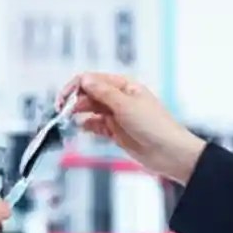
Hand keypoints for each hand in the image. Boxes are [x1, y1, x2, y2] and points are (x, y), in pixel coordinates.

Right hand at [58, 72, 206, 184]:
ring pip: (91, 109)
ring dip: (79, 112)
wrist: (169, 153)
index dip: (77, 86)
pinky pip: (96, 125)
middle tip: (63, 110)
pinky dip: (87, 126)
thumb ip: (103, 92)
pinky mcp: (116, 132)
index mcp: (125, 86)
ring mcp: (118, 116)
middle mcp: (120, 99)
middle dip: (75, 100)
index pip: (94, 79)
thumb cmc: (157, 126)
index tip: (65, 97)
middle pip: (90, 94)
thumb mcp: (126, 105)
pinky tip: (83, 127)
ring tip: (69, 118)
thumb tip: (85, 80)